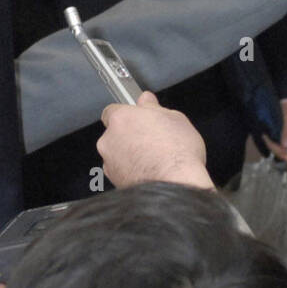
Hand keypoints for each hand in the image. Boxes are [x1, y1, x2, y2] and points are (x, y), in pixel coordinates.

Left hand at [97, 91, 212, 189]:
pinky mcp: (115, 184)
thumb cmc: (177, 153)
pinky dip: (132, 173)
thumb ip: (154, 107)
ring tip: (154, 161)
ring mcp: (110, 164)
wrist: (176, 186)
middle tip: (152, 141)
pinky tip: (150, 174)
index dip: (127, 116)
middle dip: (129, 137)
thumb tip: (147, 100)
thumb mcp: (175, 118)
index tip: (138, 119)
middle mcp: (109, 140)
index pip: (111, 111)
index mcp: (121, 119)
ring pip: (117, 156)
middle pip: (114, 135)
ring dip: (130, 157)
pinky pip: (122, 174)